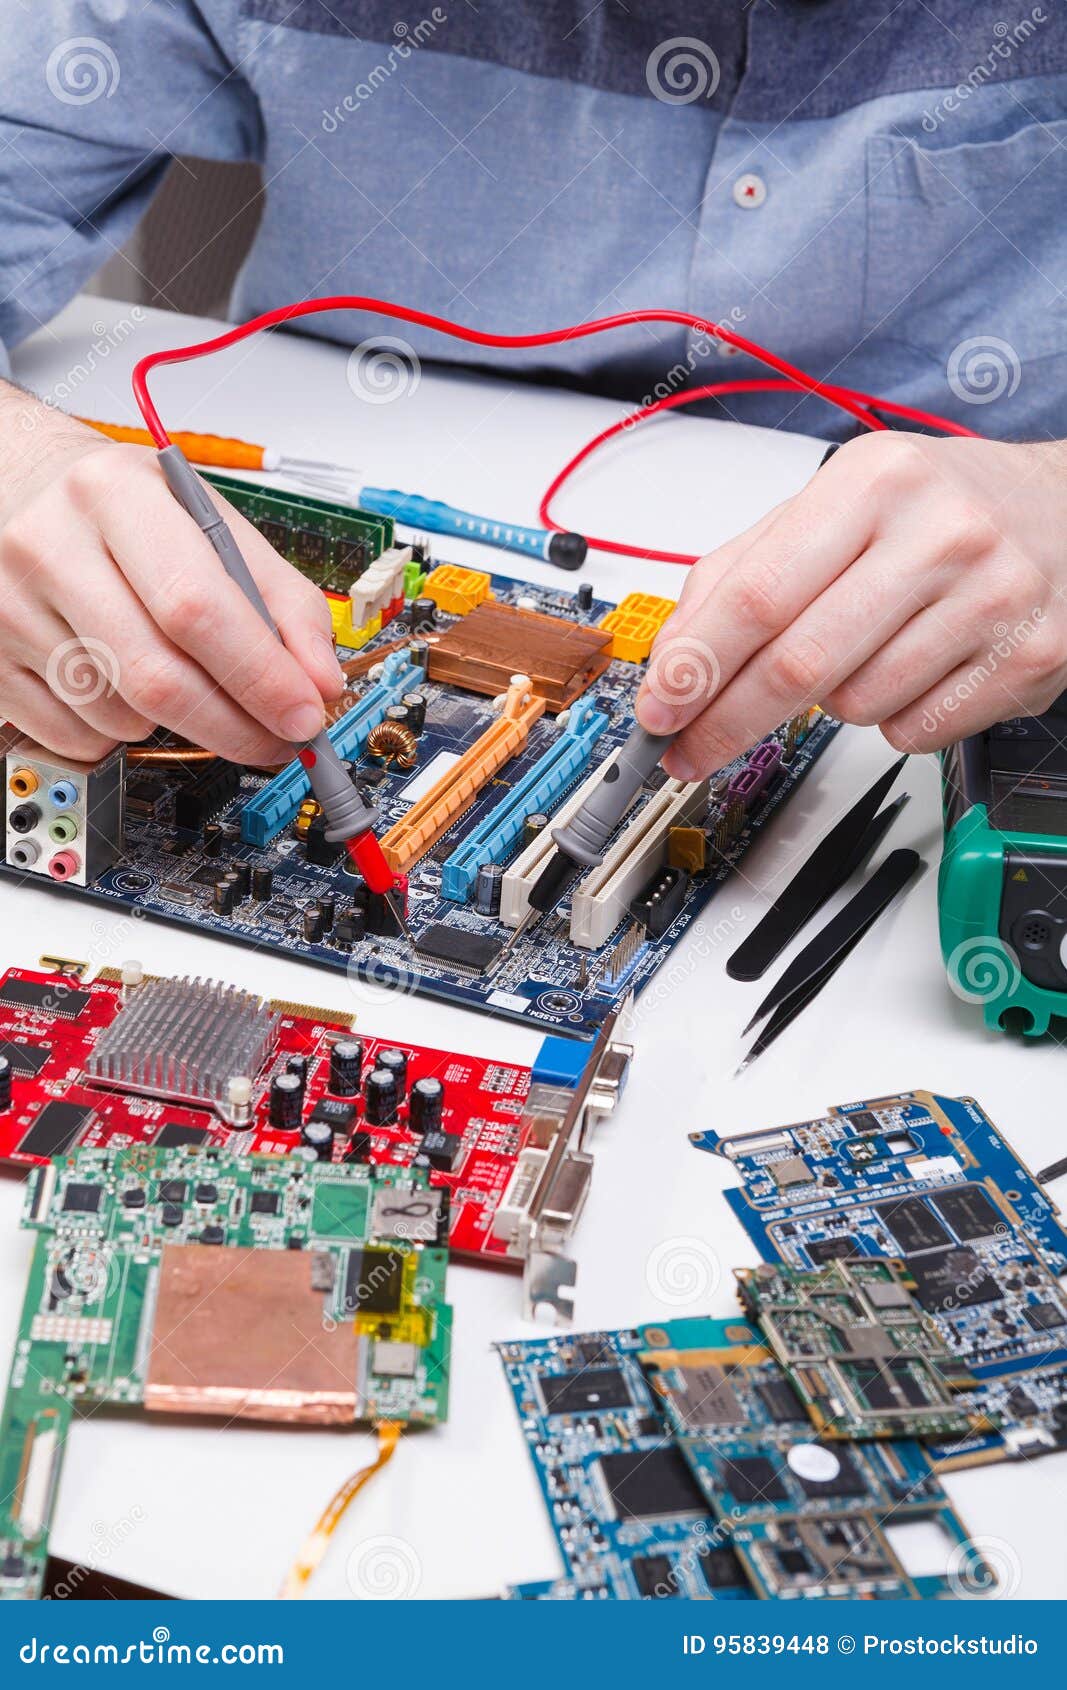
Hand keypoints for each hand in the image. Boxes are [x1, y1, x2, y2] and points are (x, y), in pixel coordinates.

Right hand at [0, 402, 343, 764]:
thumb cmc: (122, 510)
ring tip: (185, 679)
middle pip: (158, 676)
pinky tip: (126, 686)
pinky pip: (79, 737)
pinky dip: (121, 732)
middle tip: (277, 739)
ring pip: (120, 716)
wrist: (17, 489)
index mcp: (115, 495)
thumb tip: (320, 683)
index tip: (305, 714)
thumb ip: (280, 597)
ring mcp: (8, 608)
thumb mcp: (208, 520)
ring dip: (176, 723)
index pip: (196, 606)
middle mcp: (49, 547)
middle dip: (236, 725)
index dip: (260, 675)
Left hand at [635, 433, 1066, 778]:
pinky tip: (914, 669)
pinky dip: (892, 718)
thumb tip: (677, 658)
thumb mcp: (837, 504)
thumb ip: (745, 570)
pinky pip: (913, 731)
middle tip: (690, 750)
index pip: (759, 593)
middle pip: (799, 663)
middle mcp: (941, 533)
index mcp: (875, 481)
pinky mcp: (1027, 660)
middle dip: (728, 720)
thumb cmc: (938, 510)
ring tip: (861, 652)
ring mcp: (992, 599)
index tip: (658, 709)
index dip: (697, 664)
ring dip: (830, 704)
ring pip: (855, 706)